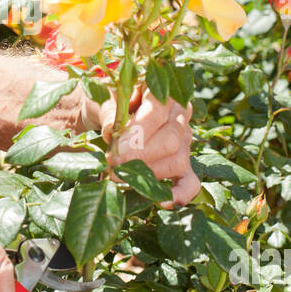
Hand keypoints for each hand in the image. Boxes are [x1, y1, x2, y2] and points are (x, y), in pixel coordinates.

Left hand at [101, 85, 198, 206]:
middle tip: (113, 167)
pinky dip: (180, 194)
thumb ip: (107, 110)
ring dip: (149, 175)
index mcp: (162, 89)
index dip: (137, 135)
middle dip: (140, 158)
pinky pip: (190, 181)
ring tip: (120, 178)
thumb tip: (111, 130)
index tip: (115, 152)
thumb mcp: (100, 97)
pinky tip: (164, 202)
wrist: (104, 110)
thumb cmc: (103, 100)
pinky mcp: (182, 161)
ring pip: (178, 161)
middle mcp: (180, 113)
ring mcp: (184, 138)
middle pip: (171, 141)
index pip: (156, 113)